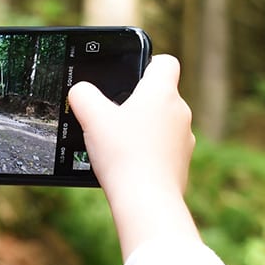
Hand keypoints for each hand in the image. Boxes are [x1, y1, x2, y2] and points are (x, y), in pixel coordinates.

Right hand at [68, 54, 198, 258]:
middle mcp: (180, 112)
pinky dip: (149, 153)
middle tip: (113, 116)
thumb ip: (82, 95)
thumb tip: (80, 91)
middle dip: (138, 103)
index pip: (165, 62)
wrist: (146, 201)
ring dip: (144, 130)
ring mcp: (184, 140)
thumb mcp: (91, 117)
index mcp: (162, 92)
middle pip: (161, 96)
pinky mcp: (182, 164)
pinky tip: (128, 165)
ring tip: (119, 144)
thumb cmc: (122, 154)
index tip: (131, 76)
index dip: (148, 64)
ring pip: (163, 124)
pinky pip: (164, 150)